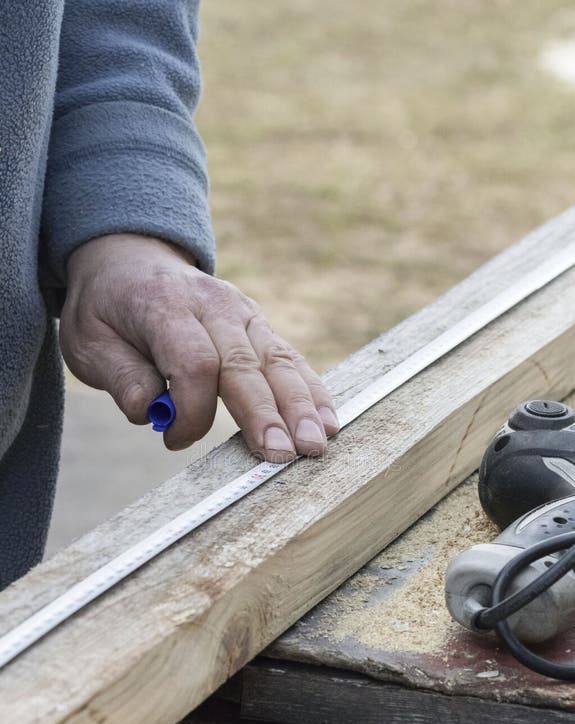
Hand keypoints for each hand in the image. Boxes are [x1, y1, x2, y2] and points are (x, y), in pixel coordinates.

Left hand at [61, 234, 338, 459]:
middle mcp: (213, 306)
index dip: (191, 409)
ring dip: (300, 405)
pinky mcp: (259, 326)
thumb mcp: (89, 341)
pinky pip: (289, 358)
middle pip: (245, 363)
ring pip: (277, 360)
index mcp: (165, 306)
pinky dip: (312, 390)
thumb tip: (152, 412)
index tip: (172, 440)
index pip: (194, 361)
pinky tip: (330, 421)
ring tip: (317, 443)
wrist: (132, 261)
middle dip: (266, 413)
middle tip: (283, 455)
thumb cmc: (109, 310)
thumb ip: (120, 377)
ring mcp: (243, 313)